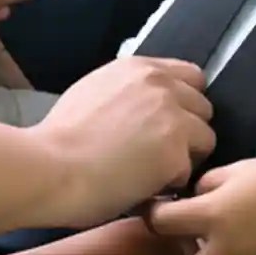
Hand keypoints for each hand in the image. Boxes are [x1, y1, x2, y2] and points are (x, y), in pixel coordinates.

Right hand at [29, 57, 216, 228]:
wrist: (51, 167)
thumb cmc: (59, 137)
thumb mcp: (93, 90)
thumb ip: (127, 90)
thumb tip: (143, 105)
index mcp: (139, 68)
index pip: (191, 76)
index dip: (183, 102)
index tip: (166, 122)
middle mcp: (161, 86)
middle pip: (203, 108)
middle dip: (187, 130)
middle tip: (159, 152)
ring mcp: (172, 117)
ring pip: (204, 139)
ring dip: (184, 156)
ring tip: (152, 171)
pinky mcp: (176, 152)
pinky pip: (189, 171)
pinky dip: (171, 183)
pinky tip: (144, 186)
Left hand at [147, 157, 255, 254]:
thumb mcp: (231, 171)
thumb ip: (202, 186)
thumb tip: (188, 199)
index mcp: (211, 216)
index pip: (160, 222)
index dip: (154, 211)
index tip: (158, 203)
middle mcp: (220, 247)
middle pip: (176, 253)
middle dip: (173, 239)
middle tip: (178, 223)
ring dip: (194, 248)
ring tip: (199, 229)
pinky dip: (216, 251)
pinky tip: (222, 236)